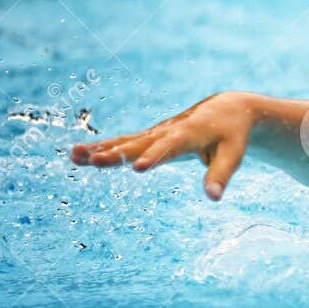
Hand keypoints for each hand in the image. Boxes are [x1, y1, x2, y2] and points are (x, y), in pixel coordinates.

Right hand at [70, 92, 254, 200]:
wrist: (226, 109)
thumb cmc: (232, 134)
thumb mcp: (234, 153)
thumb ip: (221, 174)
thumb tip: (213, 198)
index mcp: (188, 134)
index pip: (169, 147)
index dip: (153, 157)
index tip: (136, 168)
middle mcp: (167, 131)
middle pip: (138, 144)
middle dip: (116, 153)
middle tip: (93, 161)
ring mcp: (156, 133)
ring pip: (125, 142)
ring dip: (100, 148)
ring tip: (74, 156)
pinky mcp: (150, 137)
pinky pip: (124, 142)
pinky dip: (103, 147)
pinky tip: (80, 155)